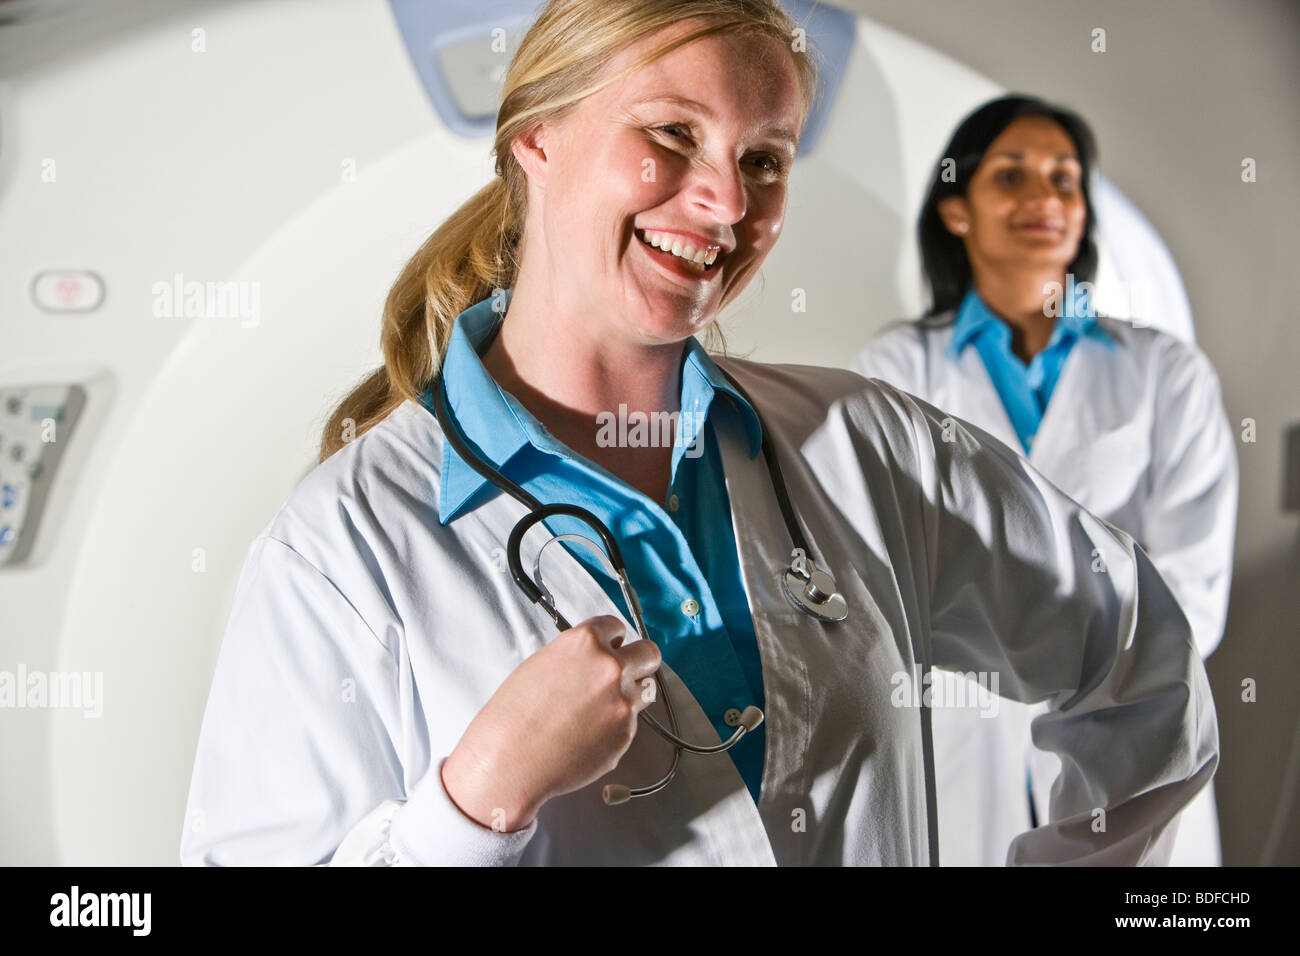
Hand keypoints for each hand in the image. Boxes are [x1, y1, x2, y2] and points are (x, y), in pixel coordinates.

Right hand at [441, 614, 660, 830]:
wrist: (510, 761)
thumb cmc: (514, 717)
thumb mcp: (541, 665)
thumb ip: (577, 658)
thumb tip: (595, 661)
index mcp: (585, 643)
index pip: (617, 626)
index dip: (613, 639)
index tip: (613, 647)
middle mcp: (609, 667)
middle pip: (649, 654)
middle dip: (638, 662)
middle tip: (625, 673)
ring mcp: (622, 701)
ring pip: (643, 691)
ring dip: (627, 696)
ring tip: (595, 712)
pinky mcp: (625, 733)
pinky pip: (629, 724)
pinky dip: (614, 728)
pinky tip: (585, 736)